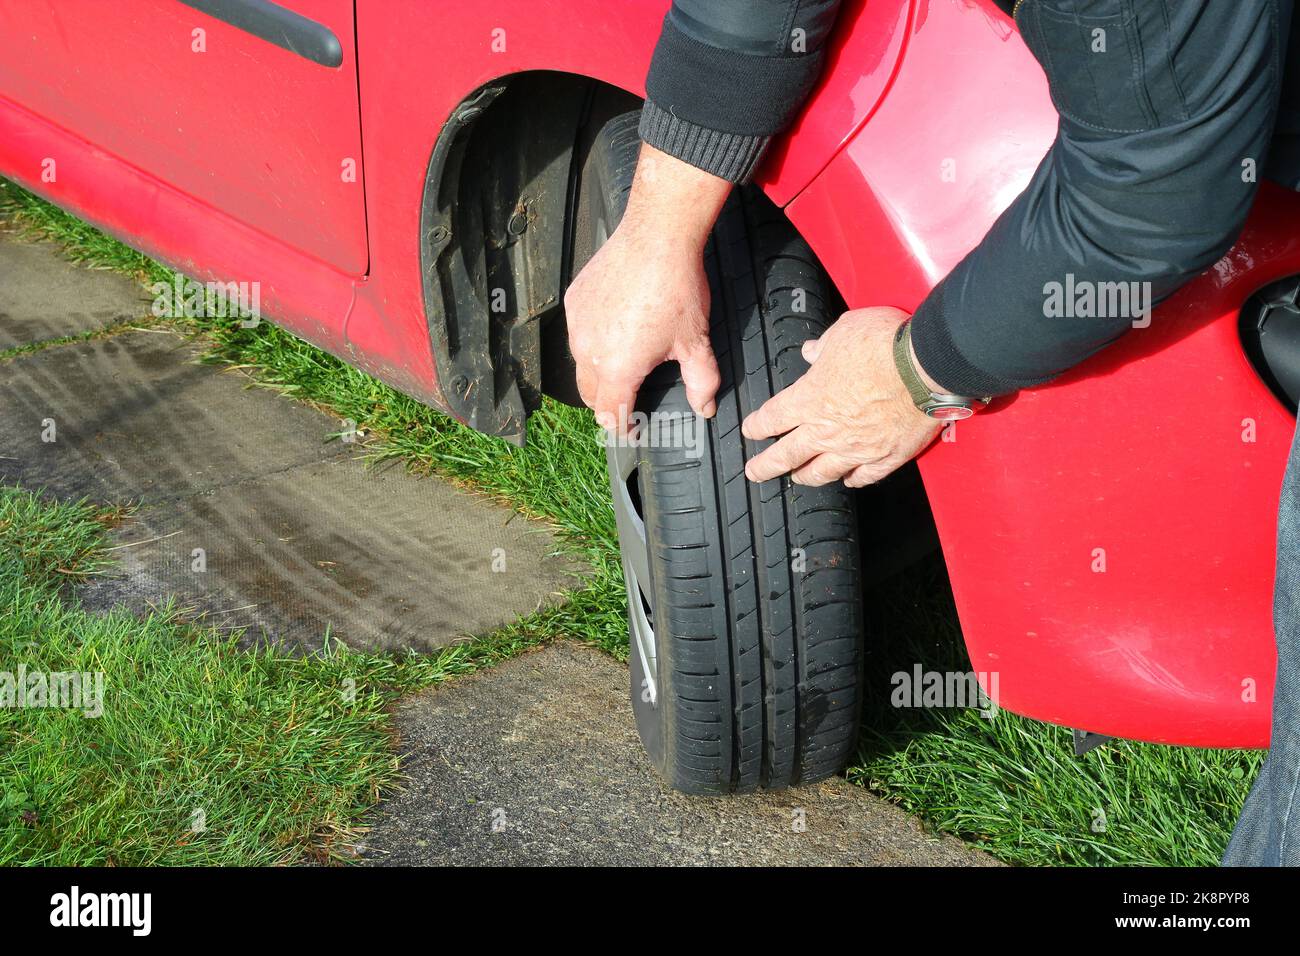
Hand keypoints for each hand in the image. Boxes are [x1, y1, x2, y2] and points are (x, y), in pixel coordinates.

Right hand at [564, 222, 718, 431]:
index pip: (610, 415)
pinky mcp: (574, 301)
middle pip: (590, 396)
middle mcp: (588, 351)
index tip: (634, 428)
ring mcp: (577, 325)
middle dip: (609, 405)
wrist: (657, 237)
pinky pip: (578, 333)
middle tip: (631, 399)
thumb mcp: (696, 343)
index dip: (623, 428)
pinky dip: (593, 340)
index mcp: (617, 369)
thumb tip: (704, 407)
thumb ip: (702, 383)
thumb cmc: (676, 289)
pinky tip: (617, 328)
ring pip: (581, 365)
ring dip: (599, 373)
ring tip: (625, 363)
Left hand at [741, 307, 940, 486]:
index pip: (772, 418)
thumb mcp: (843, 331)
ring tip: (798, 478)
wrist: (927, 366)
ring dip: (806, 477)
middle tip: (755, 473)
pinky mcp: (886, 457)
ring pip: (822, 472)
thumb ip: (823, 346)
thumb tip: (811, 350)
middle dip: (766, 466)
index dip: (757, 426)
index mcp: (810, 398)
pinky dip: (853, 480)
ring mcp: (856, 448)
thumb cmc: (884, 344)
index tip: (750, 431)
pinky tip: (848, 480)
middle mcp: (827, 430)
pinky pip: (864, 476)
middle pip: (787, 455)